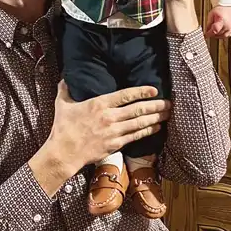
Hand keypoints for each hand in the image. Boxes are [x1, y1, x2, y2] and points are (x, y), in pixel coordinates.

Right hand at [30, 81, 169, 193]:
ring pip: (139, 123)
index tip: (154, 90)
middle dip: (155, 105)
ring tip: (166, 114)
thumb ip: (66, 90)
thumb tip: (65, 78)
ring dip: (155, 118)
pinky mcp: (115, 144)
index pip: (125, 95)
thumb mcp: (62, 104)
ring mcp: (113, 131)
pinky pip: (135, 136)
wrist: (64, 152)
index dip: (141, 91)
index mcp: (99, 104)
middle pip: (138, 109)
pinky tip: (156, 128)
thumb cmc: (62, 128)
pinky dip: (147, 131)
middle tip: (167, 103)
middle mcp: (109, 116)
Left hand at [206, 5, 230, 37]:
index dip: (210, 33)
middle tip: (209, 31)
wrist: (226, 7)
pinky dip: (223, 35)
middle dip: (212, 34)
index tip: (206, 34)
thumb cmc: (219, 10)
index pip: (215, 30)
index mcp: (222, 20)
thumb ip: (208, 24)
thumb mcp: (211, 15)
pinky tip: (219, 31)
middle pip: (218, 33)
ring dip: (217, 35)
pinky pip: (227, 35)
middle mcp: (227, 25)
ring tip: (214, 31)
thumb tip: (206, 31)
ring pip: (223, 36)